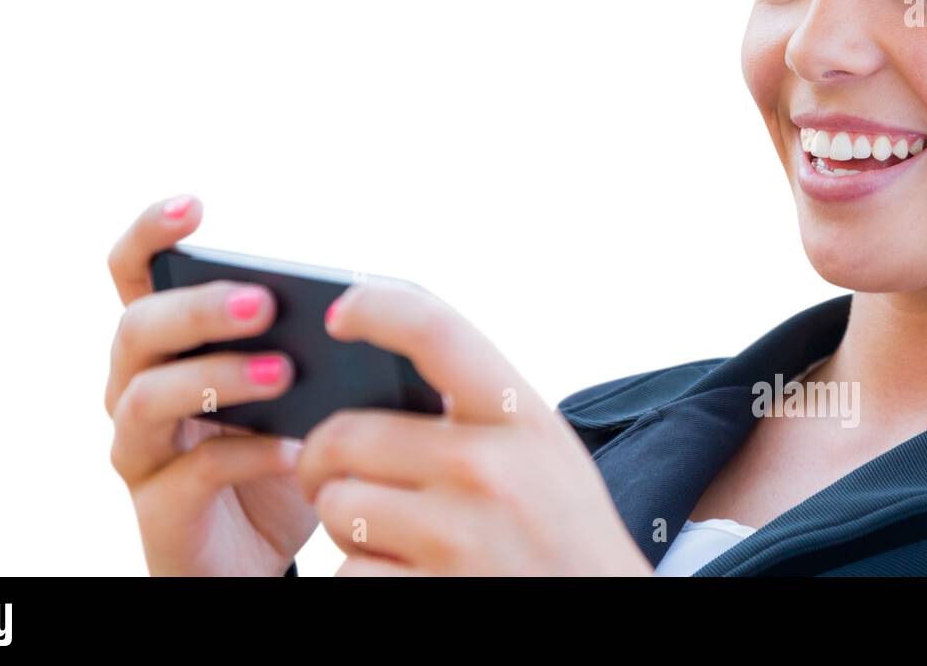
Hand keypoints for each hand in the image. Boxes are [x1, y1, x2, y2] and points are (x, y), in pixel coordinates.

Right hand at [104, 195, 319, 575]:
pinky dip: (246, 455)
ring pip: (148, 397)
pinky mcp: (158, 510)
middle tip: (264, 302)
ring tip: (286, 374)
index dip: (150, 233)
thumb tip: (395, 299)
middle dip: (198, 309)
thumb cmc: (281, 454)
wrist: (262, 560)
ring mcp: (140, 450)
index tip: (194, 207)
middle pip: (137, 328)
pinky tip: (295, 451)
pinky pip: (192, 472)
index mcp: (166, 345)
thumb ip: (327, 345)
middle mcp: (135, 388)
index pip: (133, 274)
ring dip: (220, 377)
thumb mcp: (307, 392)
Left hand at [296, 280, 653, 575]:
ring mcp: (459, 537)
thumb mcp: (543, 452)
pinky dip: (360, 578)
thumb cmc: (562, 535)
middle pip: (348, 434)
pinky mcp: (430, 596)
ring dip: (345, 527)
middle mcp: (490, 469)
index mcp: (521, 418)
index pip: (436, 330)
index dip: (376, 306)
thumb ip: (480, 409)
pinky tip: (404, 578)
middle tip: (329, 474)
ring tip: (391, 538)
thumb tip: (376, 361)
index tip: (340, 314)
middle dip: (322, 460)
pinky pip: (346, 573)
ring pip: (336, 507)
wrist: (604, 621)